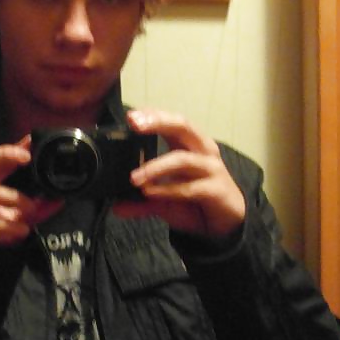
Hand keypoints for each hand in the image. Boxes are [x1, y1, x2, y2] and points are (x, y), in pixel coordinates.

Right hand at [0, 138, 62, 245]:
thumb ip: (31, 206)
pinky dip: (7, 225)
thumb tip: (58, 200)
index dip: (6, 149)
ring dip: (12, 196)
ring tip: (31, 208)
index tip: (29, 144)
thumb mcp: (7, 215)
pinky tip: (21, 230)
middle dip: (2, 155)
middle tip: (26, 158)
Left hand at [112, 109, 245, 236]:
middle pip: (182, 126)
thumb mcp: (163, 201)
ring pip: (182, 159)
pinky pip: (189, 187)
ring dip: (155, 167)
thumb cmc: (196, 201)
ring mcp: (211, 169)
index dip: (153, 115)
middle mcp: (202, 150)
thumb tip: (116, 206)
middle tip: (135, 124)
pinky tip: (151, 193)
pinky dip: (168, 189)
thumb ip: (140, 201)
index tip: (131, 116)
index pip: (172, 121)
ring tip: (135, 178)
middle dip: (158, 122)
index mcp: (190, 144)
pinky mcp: (216, 189)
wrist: (224, 224)